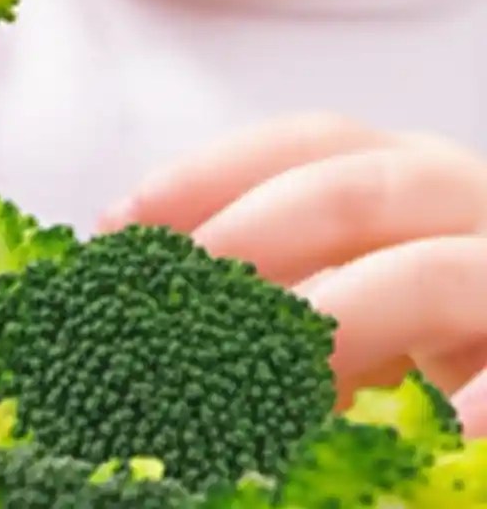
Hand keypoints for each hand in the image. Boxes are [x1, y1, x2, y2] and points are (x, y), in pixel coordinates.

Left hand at [99, 113, 486, 435]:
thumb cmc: (409, 327)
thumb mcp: (335, 292)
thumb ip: (259, 289)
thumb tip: (142, 315)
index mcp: (395, 171)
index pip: (303, 143)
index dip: (207, 173)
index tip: (123, 222)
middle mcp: (454, 197)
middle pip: (351, 190)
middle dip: (252, 236)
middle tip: (181, 296)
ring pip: (427, 272)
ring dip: (339, 321)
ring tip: (279, 370)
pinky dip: (484, 398)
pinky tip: (448, 430)